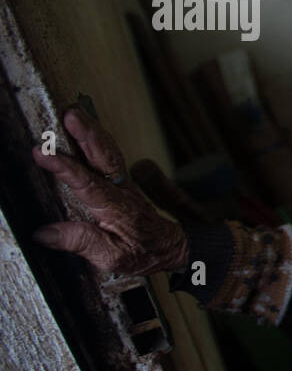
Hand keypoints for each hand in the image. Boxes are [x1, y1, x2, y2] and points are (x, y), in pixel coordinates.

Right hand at [31, 108, 188, 275]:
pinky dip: (99, 138)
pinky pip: (111, 155)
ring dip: (93, 131)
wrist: (168, 247)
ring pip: (109, 151)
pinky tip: (88, 127)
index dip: (65, 168)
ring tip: (75, 112)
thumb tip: (45, 233)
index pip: (88, 184)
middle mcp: (121, 190)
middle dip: (87, 134)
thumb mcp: (112, 258)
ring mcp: (124, 183)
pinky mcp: (123, 180)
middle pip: (105, 157)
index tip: (43, 154)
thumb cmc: (141, 253)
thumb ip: (81, 243)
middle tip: (71, 115)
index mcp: (116, 209)